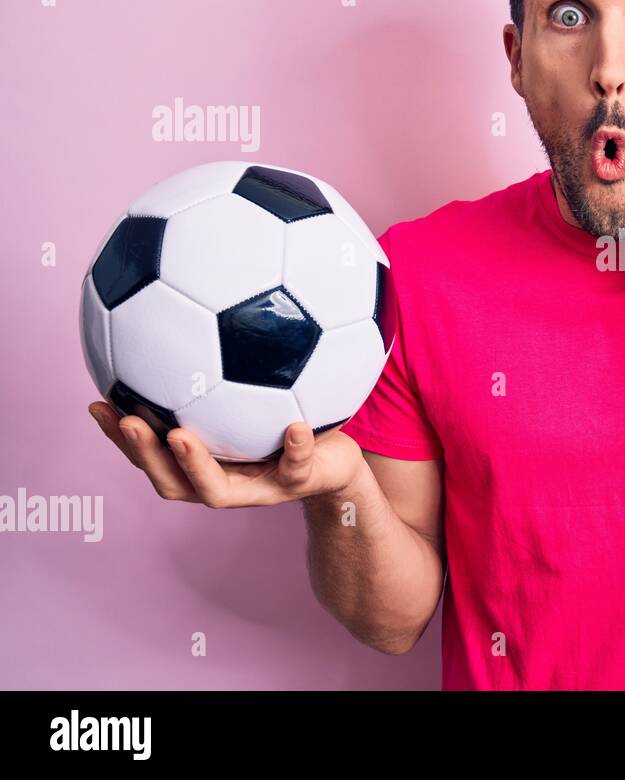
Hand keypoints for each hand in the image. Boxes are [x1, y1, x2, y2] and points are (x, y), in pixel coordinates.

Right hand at [88, 401, 365, 507]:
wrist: (340, 463)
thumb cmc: (287, 424)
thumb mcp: (253, 399)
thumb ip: (218, 375)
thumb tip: (182, 324)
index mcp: (205, 464)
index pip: (150, 456)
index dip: (119, 438)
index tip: (95, 404)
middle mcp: (224, 482)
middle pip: (170, 481)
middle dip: (144, 453)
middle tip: (128, 419)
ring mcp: (260, 488)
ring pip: (217, 489)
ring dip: (195, 463)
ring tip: (180, 434)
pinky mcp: (300, 481)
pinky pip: (296, 465)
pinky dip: (294, 448)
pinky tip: (294, 426)